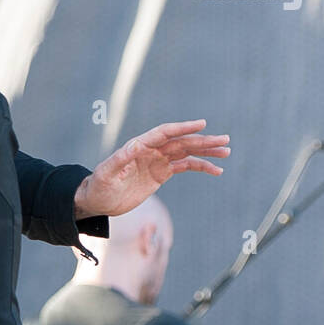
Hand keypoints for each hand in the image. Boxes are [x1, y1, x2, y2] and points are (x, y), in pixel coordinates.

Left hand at [73, 119, 229, 218]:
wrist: (98, 200)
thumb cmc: (99, 185)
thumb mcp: (107, 173)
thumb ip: (120, 159)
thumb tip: (135, 146)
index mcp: (139, 146)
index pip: (164, 133)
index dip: (183, 128)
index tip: (202, 124)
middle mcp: (150, 150)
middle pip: (181, 142)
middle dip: (203, 140)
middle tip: (224, 140)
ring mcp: (157, 161)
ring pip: (186, 152)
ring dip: (206, 151)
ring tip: (226, 152)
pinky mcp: (160, 173)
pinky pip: (184, 166)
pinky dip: (200, 166)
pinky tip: (216, 169)